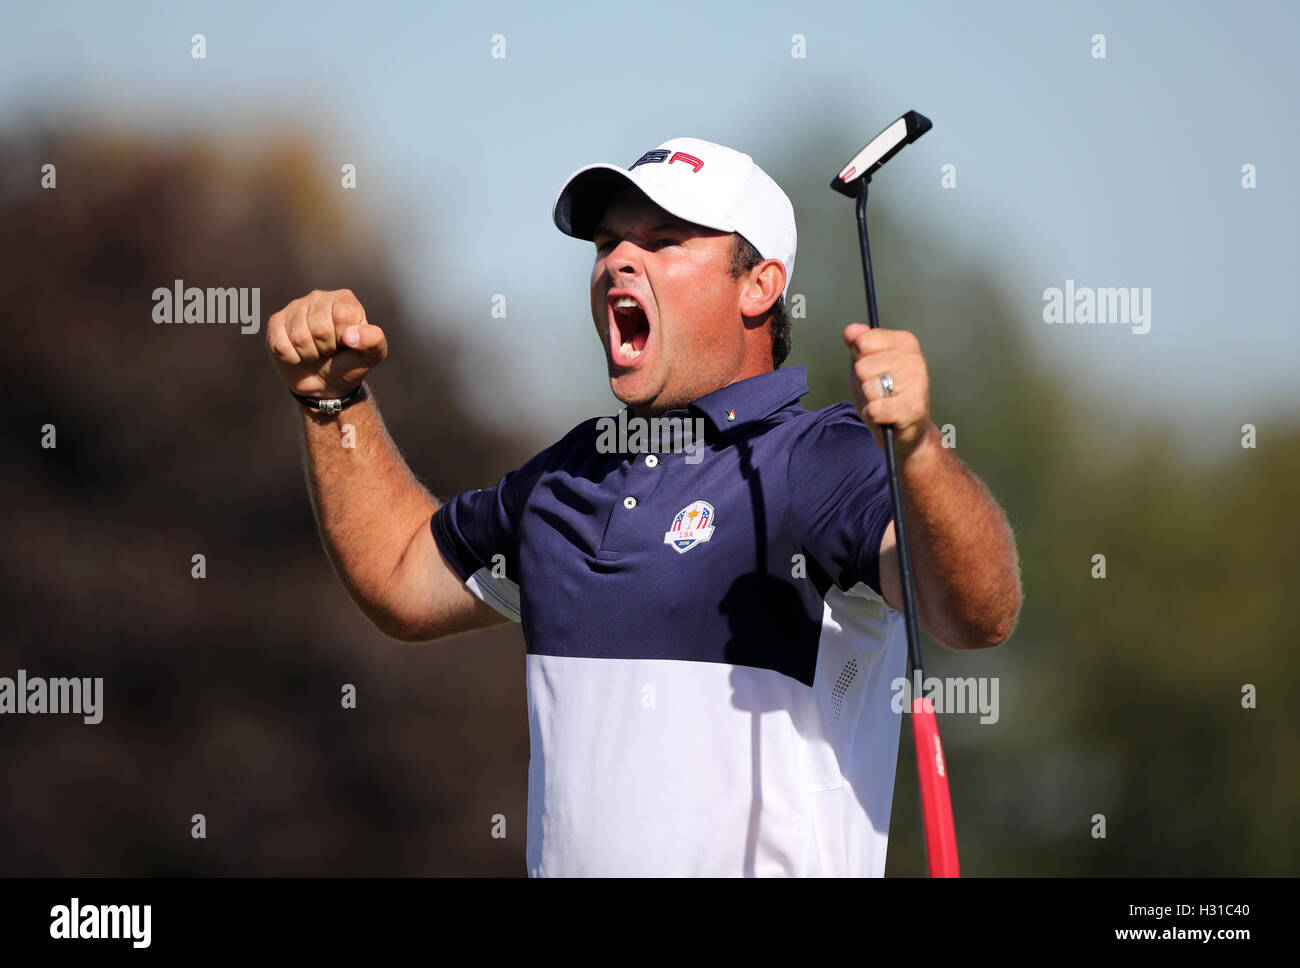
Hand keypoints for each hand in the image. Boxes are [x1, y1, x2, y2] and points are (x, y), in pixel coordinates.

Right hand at [266, 288, 386, 396]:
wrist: (325, 382)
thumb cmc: (350, 363)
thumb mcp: (371, 355)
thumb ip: (374, 341)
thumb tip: (351, 335)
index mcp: (345, 299)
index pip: (342, 316)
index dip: (344, 338)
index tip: (346, 344)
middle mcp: (319, 297)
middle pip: (319, 328)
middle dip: (326, 348)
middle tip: (329, 350)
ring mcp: (295, 307)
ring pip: (299, 337)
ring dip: (309, 354)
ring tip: (315, 352)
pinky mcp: (276, 322)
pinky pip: (280, 344)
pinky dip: (292, 358)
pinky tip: (298, 354)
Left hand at [844, 323, 936, 460]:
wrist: (904, 431)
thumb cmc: (883, 394)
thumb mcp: (866, 364)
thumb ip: (858, 344)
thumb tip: (850, 331)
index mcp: (905, 342)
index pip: (862, 343)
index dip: (859, 361)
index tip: (873, 370)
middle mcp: (915, 359)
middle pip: (862, 367)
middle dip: (864, 384)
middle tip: (879, 392)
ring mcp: (917, 383)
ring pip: (868, 388)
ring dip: (870, 402)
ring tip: (883, 404)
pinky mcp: (914, 408)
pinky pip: (874, 409)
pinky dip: (873, 417)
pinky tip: (886, 417)